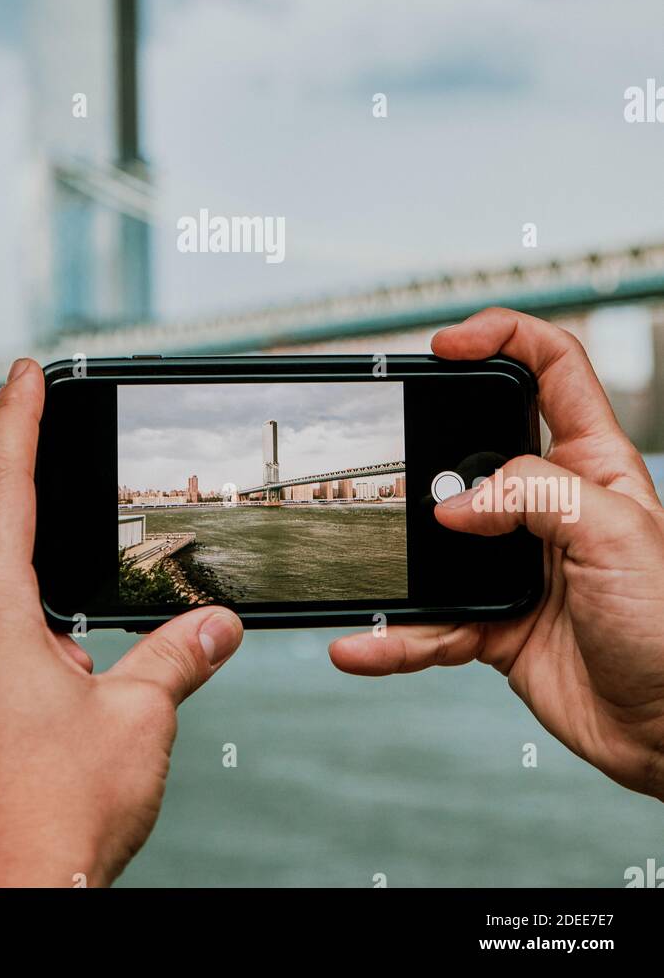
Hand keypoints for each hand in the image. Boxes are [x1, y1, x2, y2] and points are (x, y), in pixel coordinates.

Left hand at [0, 358, 242, 887]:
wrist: (1, 908)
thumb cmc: (58, 818)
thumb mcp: (138, 722)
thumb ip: (178, 658)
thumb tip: (221, 624)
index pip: (2, 487)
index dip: (16, 419)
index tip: (24, 372)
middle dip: (5, 483)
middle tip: (40, 447)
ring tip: (44, 545)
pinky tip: (29, 639)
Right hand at [330, 308, 663, 802]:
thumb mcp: (616, 533)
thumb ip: (534, 495)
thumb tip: (455, 506)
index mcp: (594, 462)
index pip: (551, 367)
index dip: (501, 337)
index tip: (446, 344)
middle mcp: (551, 504)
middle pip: (472, 446)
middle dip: (428, 447)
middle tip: (395, 461)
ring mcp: (518, 562)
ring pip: (438, 541)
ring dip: (398, 556)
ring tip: (374, 565)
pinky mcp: (495, 622)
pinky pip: (430, 620)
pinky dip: (395, 635)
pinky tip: (364, 642)